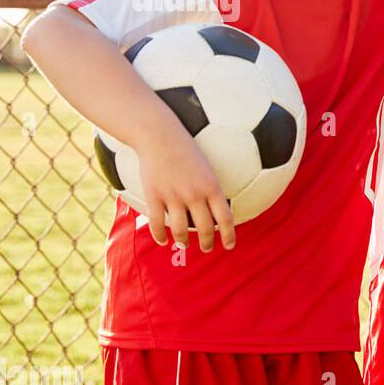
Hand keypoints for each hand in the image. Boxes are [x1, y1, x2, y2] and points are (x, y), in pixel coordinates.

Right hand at [135, 125, 235, 251]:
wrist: (160, 135)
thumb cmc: (186, 149)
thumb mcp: (207, 167)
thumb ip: (211, 188)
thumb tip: (218, 207)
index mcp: (212, 187)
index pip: (225, 218)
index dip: (229, 236)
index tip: (230, 246)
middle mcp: (194, 194)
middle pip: (205, 228)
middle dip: (208, 243)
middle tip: (208, 249)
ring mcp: (173, 196)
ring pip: (181, 230)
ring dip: (184, 241)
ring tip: (184, 243)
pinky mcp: (154, 195)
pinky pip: (157, 223)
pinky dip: (160, 235)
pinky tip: (163, 240)